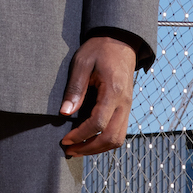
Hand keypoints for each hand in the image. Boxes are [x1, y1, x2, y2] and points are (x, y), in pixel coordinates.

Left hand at [58, 33, 136, 156]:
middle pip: (112, 138)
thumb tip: (65, 113)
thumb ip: (75, 88)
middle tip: (70, 150)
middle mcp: (124, 103)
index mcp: (113, 91)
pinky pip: (119, 132)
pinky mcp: (126, 108)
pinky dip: (105, 141)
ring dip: (98, 149)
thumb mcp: (82, 63)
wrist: (120, 42)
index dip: (81, 135)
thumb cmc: (99, 49)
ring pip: (118, 139)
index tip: (65, 139)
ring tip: (78, 149)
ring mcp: (128, 107)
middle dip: (90, 148)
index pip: (98, 123)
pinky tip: (90, 140)